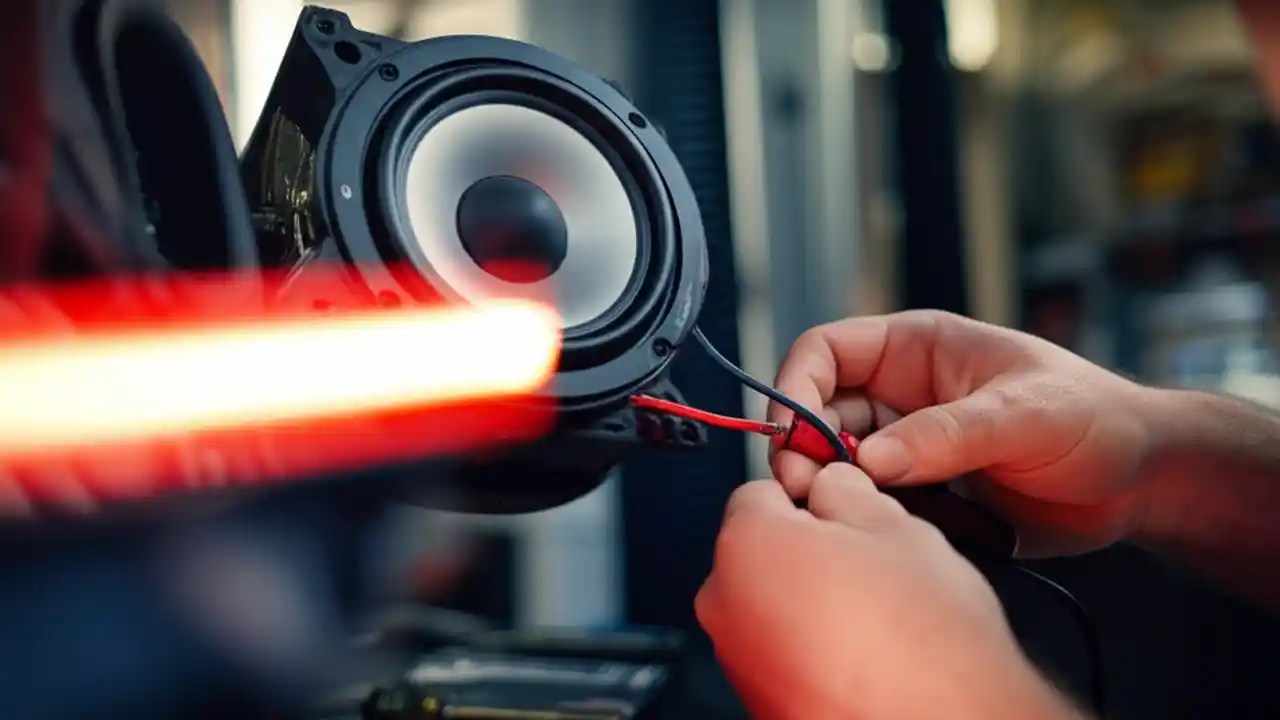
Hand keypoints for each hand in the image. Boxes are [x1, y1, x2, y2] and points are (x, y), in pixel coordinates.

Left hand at [696, 469, 1079, 718]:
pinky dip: (812, 647)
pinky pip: (781, 651)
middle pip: (761, 551)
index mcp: (748, 545)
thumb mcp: (897, 529)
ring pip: (772, 603)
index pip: (760, 491)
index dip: (808, 494)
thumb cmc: (923, 645)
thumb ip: (847, 491)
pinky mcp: (758, 698)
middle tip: (868, 565)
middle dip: (808, 550)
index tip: (840, 508)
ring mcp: (737, 659)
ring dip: (811, 601)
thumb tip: (833, 485)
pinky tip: (862, 656)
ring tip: (874, 618)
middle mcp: (725, 603)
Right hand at [771, 310, 1157, 556]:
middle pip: (820, 409)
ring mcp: (911, 442)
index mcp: (919, 348)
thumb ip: (946, 435)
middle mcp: (904, 392)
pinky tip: (874, 529)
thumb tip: (869, 460)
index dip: (796, 385)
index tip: (792, 435)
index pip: (828, 350)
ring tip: (839, 512)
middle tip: (807, 489)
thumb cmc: (1095, 420)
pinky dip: (862, 512)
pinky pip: (871, 498)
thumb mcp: (1023, 415)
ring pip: (838, 458)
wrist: (1141, 482)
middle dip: (804, 447)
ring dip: (829, 484)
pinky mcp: (924, 489)